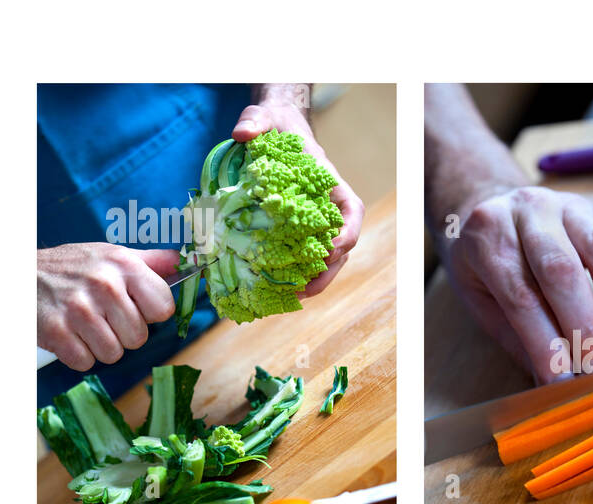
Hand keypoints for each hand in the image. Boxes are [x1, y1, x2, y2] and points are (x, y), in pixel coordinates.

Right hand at [38, 243, 180, 369]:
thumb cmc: (72, 267)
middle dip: (123, 333)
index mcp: (124, 265)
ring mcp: (79, 309)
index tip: (136, 308)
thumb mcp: (111, 255)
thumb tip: (186, 262)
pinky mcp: (57, 332)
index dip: (151, 314)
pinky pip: (86, 362)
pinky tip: (69, 334)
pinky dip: (77, 353)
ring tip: (85, 325)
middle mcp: (104, 285)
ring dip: (101, 345)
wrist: (17, 274)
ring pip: (114, 353)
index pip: (164, 308)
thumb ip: (151, 261)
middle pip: (139, 337)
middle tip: (103, 317)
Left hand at [232, 98, 364, 296]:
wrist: (275, 128)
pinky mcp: (295, 230)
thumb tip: (241, 134)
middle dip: (326, 272)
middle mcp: (327, 207)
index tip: (332, 249)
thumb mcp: (264, 116)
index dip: (346, 234)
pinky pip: (303, 257)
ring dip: (312, 281)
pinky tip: (275, 288)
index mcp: (328, 184)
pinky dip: (294, 275)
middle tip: (305, 291)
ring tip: (289, 298)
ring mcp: (313, 221)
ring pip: (325, 259)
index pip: (351, 212)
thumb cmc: (276, 124)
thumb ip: (255, 120)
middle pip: (341, 246)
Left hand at [443, 186, 592, 383]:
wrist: (497, 206)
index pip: (520, 294)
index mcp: (489, 233)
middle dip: (586, 328)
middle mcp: (531, 209)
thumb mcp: (483, 299)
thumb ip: (517, 337)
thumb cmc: (486, 264)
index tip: (561, 383)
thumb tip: (555, 385)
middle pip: (562, 270)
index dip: (544, 343)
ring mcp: (571, 205)